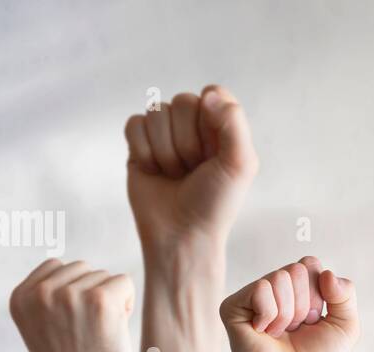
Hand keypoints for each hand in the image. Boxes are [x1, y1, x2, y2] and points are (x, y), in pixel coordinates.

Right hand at [9, 259, 136, 351]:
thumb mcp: (41, 327)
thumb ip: (45, 296)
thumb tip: (67, 265)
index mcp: (19, 298)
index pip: (56, 266)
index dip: (73, 292)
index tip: (69, 325)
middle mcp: (40, 293)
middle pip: (82, 268)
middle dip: (92, 294)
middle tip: (87, 333)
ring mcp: (69, 295)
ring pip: (104, 276)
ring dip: (109, 302)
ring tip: (98, 335)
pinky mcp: (100, 300)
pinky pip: (125, 282)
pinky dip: (127, 304)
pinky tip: (115, 330)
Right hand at [124, 85, 258, 253]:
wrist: (181, 235)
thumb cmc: (215, 203)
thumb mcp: (239, 164)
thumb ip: (233, 123)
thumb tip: (207, 94)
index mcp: (222, 126)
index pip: (212, 94)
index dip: (211, 121)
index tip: (215, 153)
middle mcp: (194, 126)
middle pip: (182, 101)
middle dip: (188, 141)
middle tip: (194, 170)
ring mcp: (165, 134)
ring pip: (156, 112)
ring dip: (166, 151)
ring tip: (176, 174)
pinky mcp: (139, 145)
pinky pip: (134, 124)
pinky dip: (144, 151)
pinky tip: (154, 171)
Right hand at [219, 257, 357, 351]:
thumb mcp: (345, 325)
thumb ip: (346, 293)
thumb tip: (326, 273)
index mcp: (295, 290)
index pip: (310, 264)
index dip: (320, 294)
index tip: (313, 321)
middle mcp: (272, 290)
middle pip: (297, 269)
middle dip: (305, 304)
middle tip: (296, 330)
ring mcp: (251, 298)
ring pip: (280, 277)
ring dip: (288, 313)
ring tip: (281, 334)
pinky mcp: (232, 307)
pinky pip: (260, 289)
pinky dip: (270, 315)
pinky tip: (264, 333)